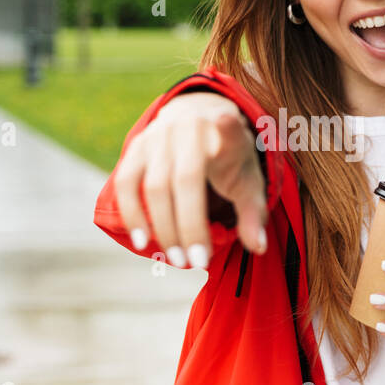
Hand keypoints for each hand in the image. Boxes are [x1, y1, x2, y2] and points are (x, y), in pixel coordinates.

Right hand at [112, 92, 267, 267]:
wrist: (197, 122)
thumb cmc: (229, 160)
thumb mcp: (249, 181)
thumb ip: (253, 214)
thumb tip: (258, 248)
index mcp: (226, 130)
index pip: (229, 129)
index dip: (228, 128)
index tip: (227, 121)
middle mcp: (190, 127)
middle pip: (185, 180)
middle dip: (189, 226)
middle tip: (196, 263)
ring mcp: (159, 135)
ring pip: (154, 187)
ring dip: (163, 228)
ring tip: (176, 259)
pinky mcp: (136, 146)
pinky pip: (126, 182)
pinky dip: (132, 214)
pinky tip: (143, 240)